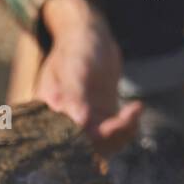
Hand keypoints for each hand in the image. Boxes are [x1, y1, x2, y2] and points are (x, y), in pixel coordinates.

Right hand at [35, 0, 141, 153]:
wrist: (90, 35)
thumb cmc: (78, 46)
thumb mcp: (76, 67)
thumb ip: (75, 95)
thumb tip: (80, 122)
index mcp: (48, 113)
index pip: (65, 141)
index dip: (88, 141)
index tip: (112, 125)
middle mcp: (63, 121)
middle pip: (86, 148)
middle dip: (111, 138)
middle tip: (129, 116)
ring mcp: (83, 121)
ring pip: (103, 145)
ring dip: (122, 134)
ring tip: (134, 110)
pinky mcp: (100, 118)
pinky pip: (114, 135)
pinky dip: (128, 127)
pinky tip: (135, 108)